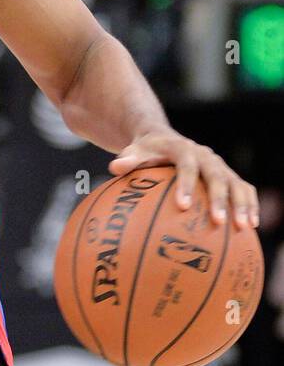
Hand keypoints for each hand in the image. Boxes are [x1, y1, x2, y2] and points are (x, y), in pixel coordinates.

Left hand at [109, 130, 258, 229]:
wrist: (162, 140)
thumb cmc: (145, 152)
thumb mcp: (134, 152)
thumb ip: (127, 159)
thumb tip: (114, 167)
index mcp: (182, 148)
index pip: (187, 164)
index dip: (186, 183)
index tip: (183, 206)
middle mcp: (204, 155)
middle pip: (216, 174)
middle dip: (220, 198)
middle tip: (219, 221)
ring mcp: (218, 165)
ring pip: (235, 182)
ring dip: (242, 203)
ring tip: (243, 226)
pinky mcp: (227, 174)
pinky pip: (243, 188)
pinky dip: (249, 204)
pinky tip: (251, 225)